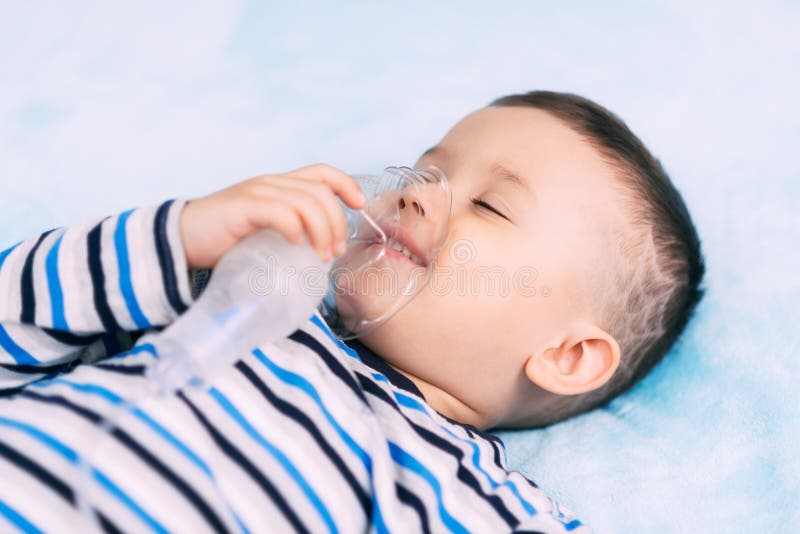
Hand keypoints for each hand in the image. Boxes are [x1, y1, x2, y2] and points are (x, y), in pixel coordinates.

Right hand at [180, 163, 366, 267]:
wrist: (178, 241)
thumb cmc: (223, 243)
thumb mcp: (264, 234)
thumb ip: (288, 234)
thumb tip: (322, 258)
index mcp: (279, 186)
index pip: (322, 172)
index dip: (347, 185)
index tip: (361, 206)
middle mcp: (270, 183)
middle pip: (320, 191)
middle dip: (336, 222)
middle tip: (335, 253)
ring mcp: (256, 192)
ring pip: (306, 201)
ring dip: (322, 230)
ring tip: (321, 256)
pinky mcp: (242, 207)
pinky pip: (280, 212)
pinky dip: (294, 229)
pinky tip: (295, 246)